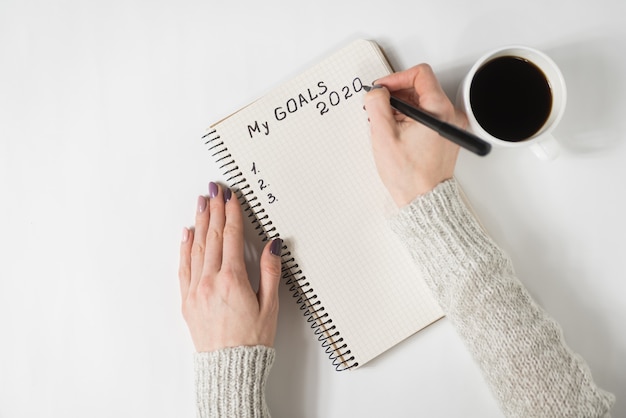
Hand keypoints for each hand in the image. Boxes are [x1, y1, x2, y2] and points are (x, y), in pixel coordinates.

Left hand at [178, 182, 282, 351]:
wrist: (229, 367)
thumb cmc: (252, 340)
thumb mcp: (270, 305)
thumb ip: (271, 272)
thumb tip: (273, 245)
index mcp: (232, 280)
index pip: (232, 238)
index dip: (232, 214)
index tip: (230, 197)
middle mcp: (210, 281)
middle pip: (213, 237)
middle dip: (214, 211)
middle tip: (214, 190)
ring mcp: (195, 290)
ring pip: (197, 248)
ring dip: (200, 223)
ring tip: (201, 203)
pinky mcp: (187, 300)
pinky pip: (184, 267)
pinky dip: (185, 247)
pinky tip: (187, 234)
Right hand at [364, 64, 466, 206]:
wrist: (423, 200)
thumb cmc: (409, 175)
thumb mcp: (384, 135)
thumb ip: (377, 105)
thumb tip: (376, 92)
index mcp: (439, 110)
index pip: (420, 74)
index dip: (396, 78)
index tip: (382, 89)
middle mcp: (450, 115)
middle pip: (421, 87)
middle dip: (396, 94)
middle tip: (379, 108)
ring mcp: (450, 125)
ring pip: (422, 102)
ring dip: (401, 107)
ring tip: (387, 124)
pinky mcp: (445, 135)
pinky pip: (426, 116)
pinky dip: (410, 118)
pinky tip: (397, 132)